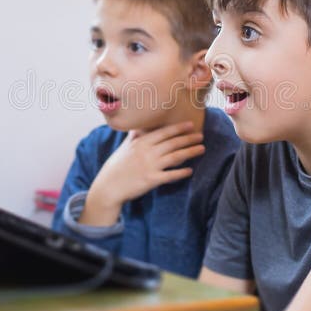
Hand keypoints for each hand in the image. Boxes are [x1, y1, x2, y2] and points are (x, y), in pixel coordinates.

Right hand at [80, 121, 204, 225]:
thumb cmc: (117, 165)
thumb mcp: (125, 147)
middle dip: (188, 138)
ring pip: (175, 157)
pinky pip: (170, 175)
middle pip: (172, 143)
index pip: (163, 132)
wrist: (109, 186)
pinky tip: (190, 171)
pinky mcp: (151, 180)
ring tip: (201, 149)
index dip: (178, 128)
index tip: (191, 125)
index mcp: (141, 142)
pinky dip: (181, 173)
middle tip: (201, 136)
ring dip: (190, 152)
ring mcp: (150, 166)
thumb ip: (135, 136)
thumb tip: (139, 126)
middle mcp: (147, 152)